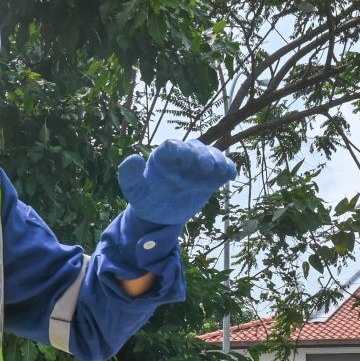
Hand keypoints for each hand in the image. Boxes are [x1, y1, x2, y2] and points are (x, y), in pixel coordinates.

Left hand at [116, 140, 236, 227]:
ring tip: (221, 170)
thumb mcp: (133, 190)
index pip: (172, 146)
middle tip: (206, 166)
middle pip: (195, 148)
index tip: (185, 156)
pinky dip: (228, 169)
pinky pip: (222, 168)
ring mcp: (198, 166)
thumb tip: (133, 158)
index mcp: (163, 157)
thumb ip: (129, 175)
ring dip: (218, 159)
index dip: (180, 149)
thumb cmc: (145, 198)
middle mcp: (183, 157)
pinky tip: (230, 176)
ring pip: (211, 155)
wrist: (160, 214)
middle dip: (202, 155)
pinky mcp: (211, 177)